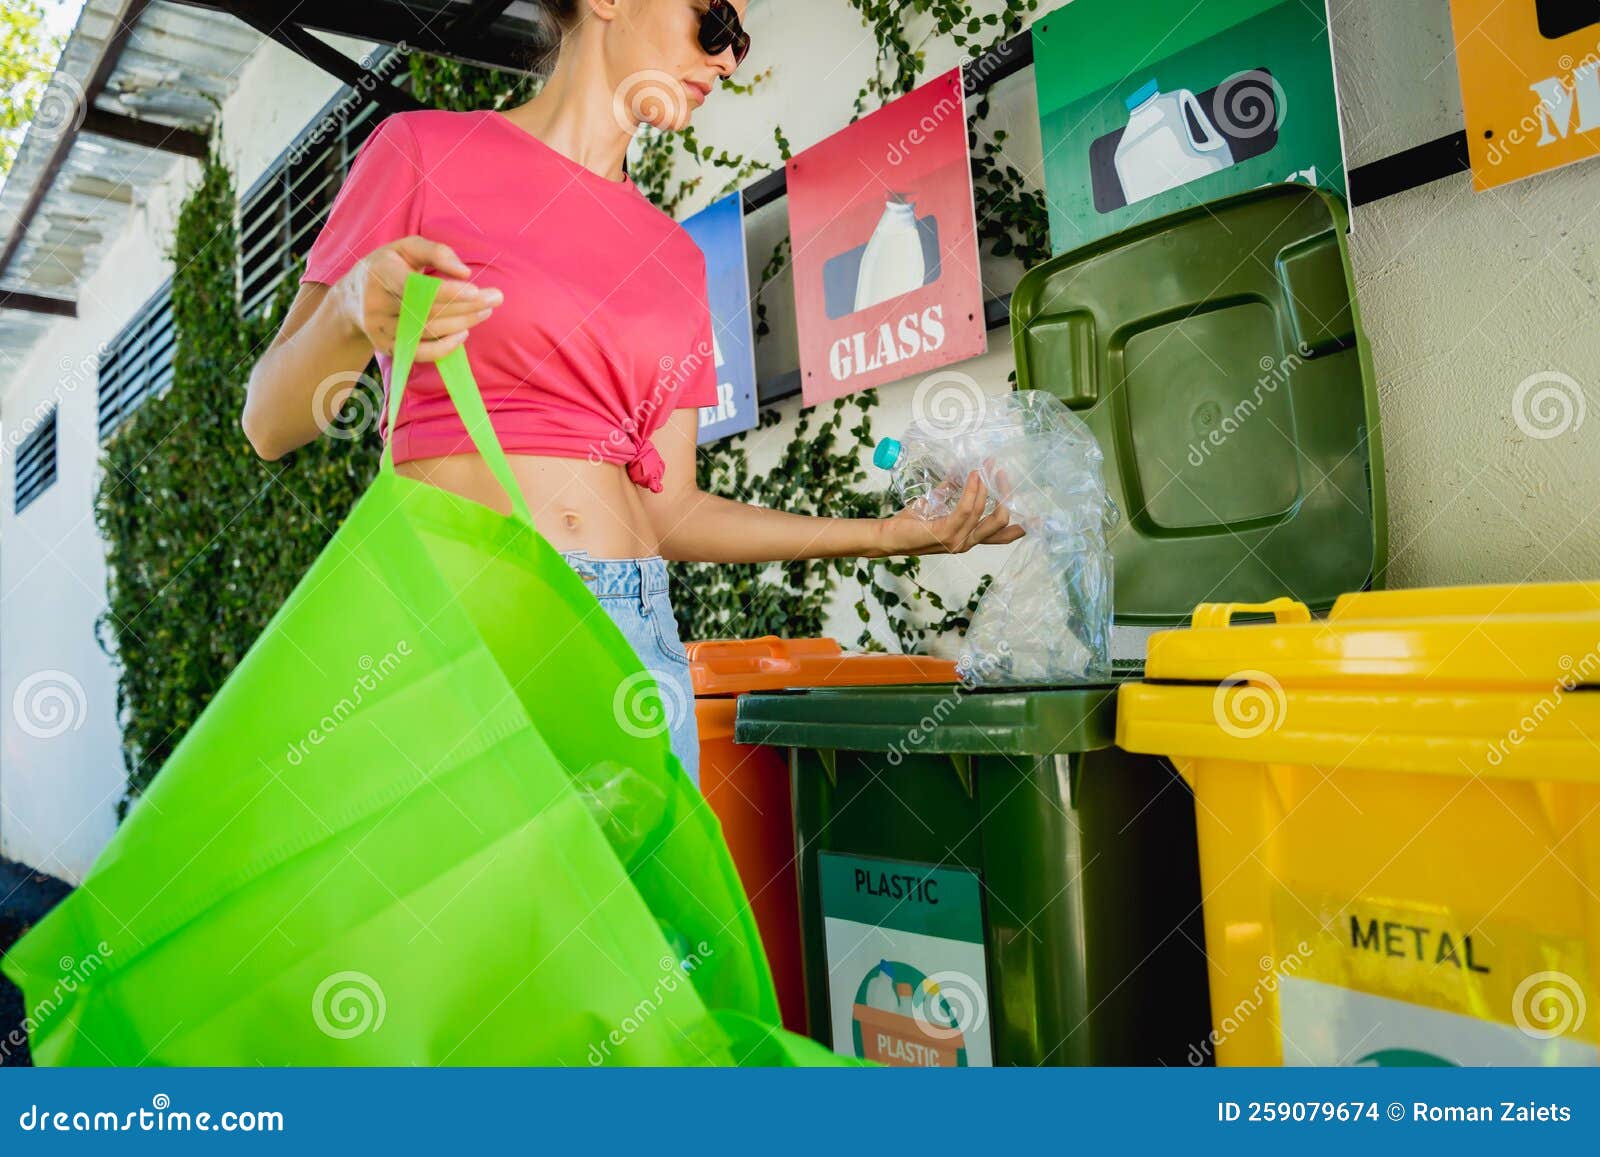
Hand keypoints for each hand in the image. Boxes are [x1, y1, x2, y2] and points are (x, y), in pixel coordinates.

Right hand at [336, 236, 500, 361]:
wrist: (352, 300)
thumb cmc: (387, 267)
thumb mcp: (405, 248)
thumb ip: (436, 252)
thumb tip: (464, 272)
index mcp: (380, 275)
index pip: (414, 287)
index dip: (446, 291)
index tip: (476, 290)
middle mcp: (377, 305)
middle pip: (427, 310)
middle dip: (466, 306)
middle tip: (495, 298)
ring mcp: (381, 330)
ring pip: (427, 331)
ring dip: (462, 322)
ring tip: (486, 311)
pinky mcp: (388, 348)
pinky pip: (420, 354)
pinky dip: (445, 346)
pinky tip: (464, 333)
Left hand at [877, 471, 1024, 556]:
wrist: (888, 536)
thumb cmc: (912, 522)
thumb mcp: (938, 504)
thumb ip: (954, 491)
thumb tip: (966, 470)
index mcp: (969, 538)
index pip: (1002, 537)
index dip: (1022, 528)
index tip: (1038, 517)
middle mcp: (967, 542)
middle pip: (1001, 523)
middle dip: (1005, 495)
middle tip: (1001, 473)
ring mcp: (957, 540)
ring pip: (984, 512)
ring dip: (986, 486)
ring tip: (984, 467)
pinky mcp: (945, 533)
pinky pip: (966, 509)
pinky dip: (972, 490)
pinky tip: (971, 475)